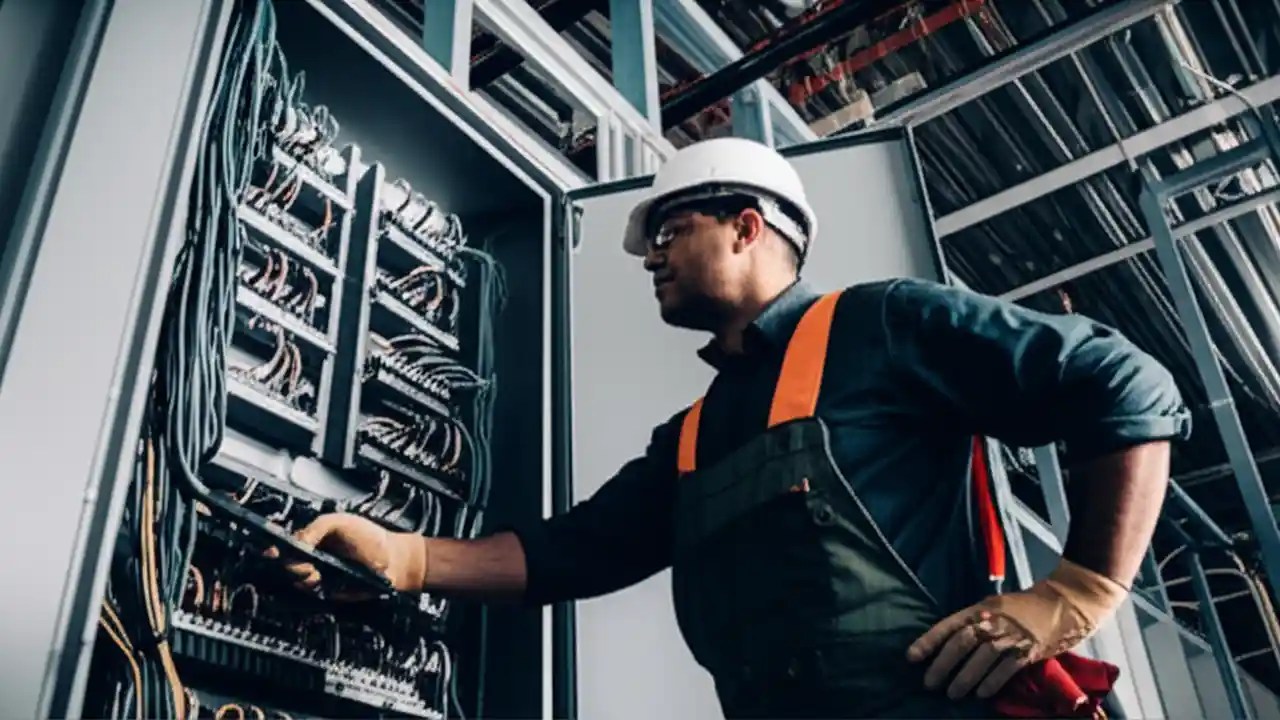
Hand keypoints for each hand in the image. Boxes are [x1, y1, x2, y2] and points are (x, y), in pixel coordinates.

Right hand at [263, 513, 427, 598]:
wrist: (392, 561)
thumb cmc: (371, 538)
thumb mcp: (342, 522)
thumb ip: (317, 527)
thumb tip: (298, 541)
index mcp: (315, 537)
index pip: (287, 541)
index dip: (275, 546)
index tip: (272, 549)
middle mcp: (314, 556)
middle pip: (287, 562)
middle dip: (291, 563)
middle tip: (306, 563)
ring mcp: (320, 573)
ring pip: (296, 579)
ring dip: (302, 576)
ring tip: (315, 572)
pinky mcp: (328, 590)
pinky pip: (311, 592)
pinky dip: (312, 588)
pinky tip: (321, 581)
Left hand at [905, 559, 1126, 700]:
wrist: (1065, 604)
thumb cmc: (1025, 606)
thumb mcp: (995, 606)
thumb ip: (975, 621)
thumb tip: (950, 642)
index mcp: (981, 608)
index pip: (949, 624)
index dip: (929, 641)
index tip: (911, 656)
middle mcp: (993, 620)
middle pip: (962, 642)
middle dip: (942, 664)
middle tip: (929, 683)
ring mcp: (1011, 635)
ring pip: (982, 658)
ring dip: (964, 678)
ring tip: (952, 693)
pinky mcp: (1028, 650)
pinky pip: (1006, 669)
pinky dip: (991, 683)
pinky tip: (981, 694)